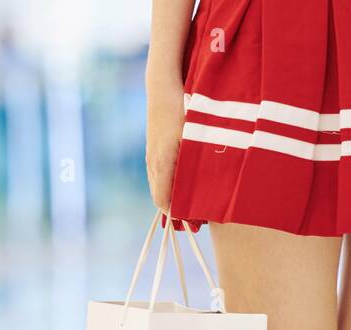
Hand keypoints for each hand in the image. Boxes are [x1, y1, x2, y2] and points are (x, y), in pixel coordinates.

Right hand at [146, 74, 185, 211]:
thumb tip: (199, 191)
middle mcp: (153, 163)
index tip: (192, 222)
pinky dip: (169, 184)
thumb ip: (193, 166)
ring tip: (192, 203)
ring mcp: (150, 156)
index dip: (176, 215)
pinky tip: (183, 182)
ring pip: (159, 186)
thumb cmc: (182, 108)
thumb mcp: (193, 138)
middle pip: (160, 198)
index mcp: (162, 164)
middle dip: (175, 210)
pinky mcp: (152, 150)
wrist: (162, 87)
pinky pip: (158, 175)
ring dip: (172, 197)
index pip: (163, 202)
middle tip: (196, 219)